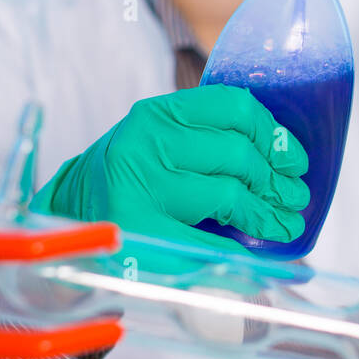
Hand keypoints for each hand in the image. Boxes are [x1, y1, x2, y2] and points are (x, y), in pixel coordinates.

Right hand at [31, 85, 309, 267]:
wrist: (62, 226)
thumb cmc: (127, 184)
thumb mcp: (157, 146)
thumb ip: (205, 140)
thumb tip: (281, 156)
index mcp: (157, 115)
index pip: (232, 106)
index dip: (273, 132)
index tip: (294, 156)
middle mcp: (146, 143)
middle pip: (238, 153)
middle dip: (277, 178)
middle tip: (296, 197)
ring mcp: (141, 187)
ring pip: (230, 192)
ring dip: (268, 212)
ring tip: (286, 224)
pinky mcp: (141, 232)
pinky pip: (209, 240)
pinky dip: (242, 249)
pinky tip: (260, 252)